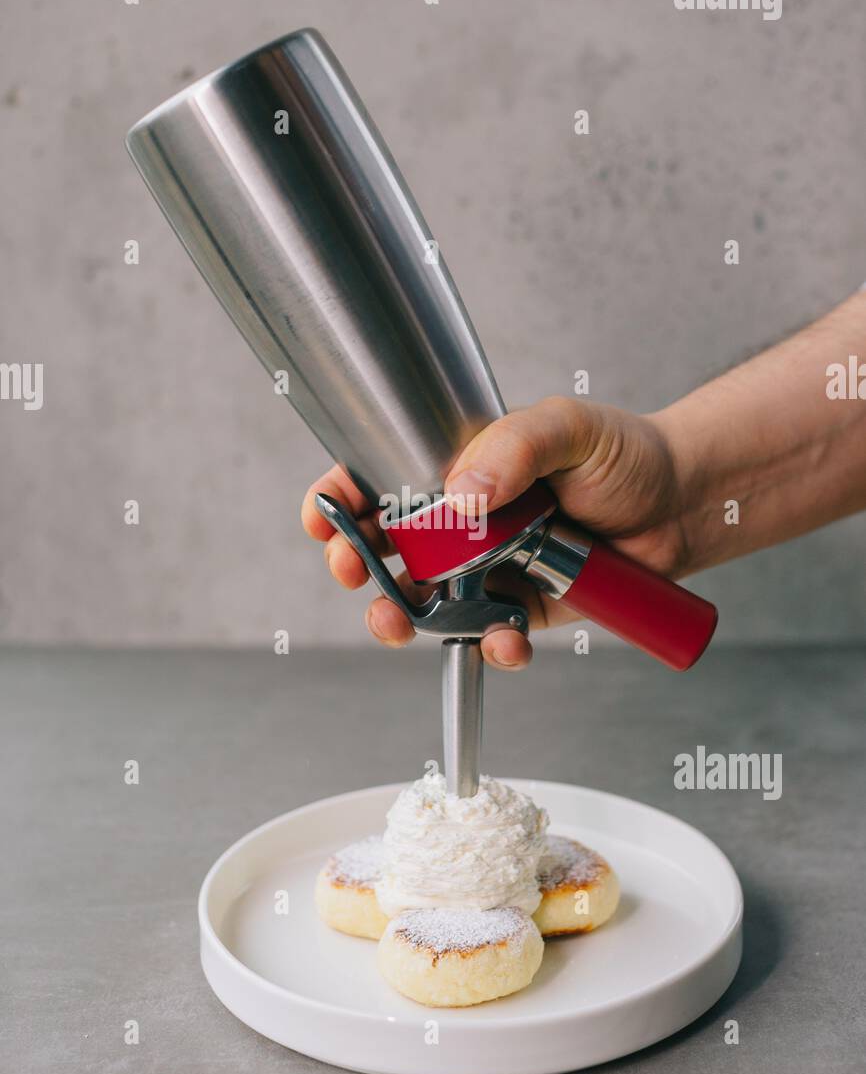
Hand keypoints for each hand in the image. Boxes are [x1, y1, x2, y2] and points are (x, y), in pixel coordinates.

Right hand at [302, 395, 689, 670]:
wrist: (683, 505)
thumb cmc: (623, 453)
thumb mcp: (567, 426)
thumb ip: (514, 447)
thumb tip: (461, 494)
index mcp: (459, 469)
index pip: (382, 479)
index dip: (342, 498)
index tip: (324, 516)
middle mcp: (463, 524)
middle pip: (386, 550)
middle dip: (356, 564)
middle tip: (353, 571)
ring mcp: (489, 570)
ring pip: (425, 603)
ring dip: (402, 619)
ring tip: (398, 624)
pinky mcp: (523, 611)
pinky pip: (491, 638)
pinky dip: (492, 647)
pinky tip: (506, 641)